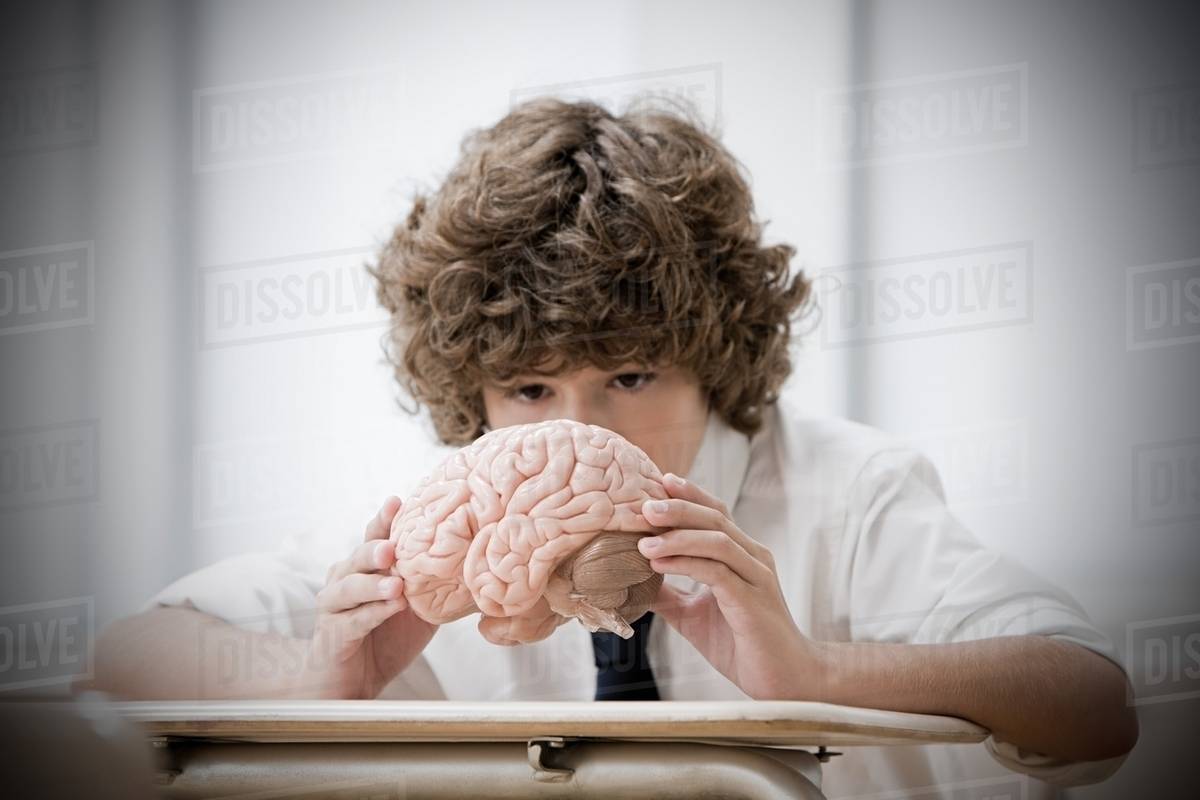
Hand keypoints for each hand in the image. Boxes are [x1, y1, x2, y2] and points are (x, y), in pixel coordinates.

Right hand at [299, 497, 437, 698]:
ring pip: (350, 587)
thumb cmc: (387, 638)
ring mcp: (335, 606)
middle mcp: (345, 579)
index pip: (375, 537)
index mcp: (366, 567)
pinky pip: (353, 620)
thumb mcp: (417, 608)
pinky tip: (390, 609)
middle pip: (359, 557)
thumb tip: (475, 567)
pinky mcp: (334, 634)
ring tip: (396, 585)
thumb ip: (433, 586)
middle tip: (392, 549)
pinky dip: (372, 614)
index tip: (396, 502)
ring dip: (374, 585)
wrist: (357, 682)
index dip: (384, 520)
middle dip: (375, 549)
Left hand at [638, 473, 821, 699]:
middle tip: (645, 506)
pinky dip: (686, 564)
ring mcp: (756, 577)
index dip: (689, 496)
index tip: (658, 484)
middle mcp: (753, 558)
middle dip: (678, 507)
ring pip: (717, 540)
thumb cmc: (744, 645)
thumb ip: (669, 594)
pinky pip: (717, 572)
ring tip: (644, 540)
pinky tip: (661, 564)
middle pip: (715, 518)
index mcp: (742, 556)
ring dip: (678, 536)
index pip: (716, 513)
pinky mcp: (752, 600)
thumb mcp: (694, 615)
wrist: (784, 680)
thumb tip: (632, 583)